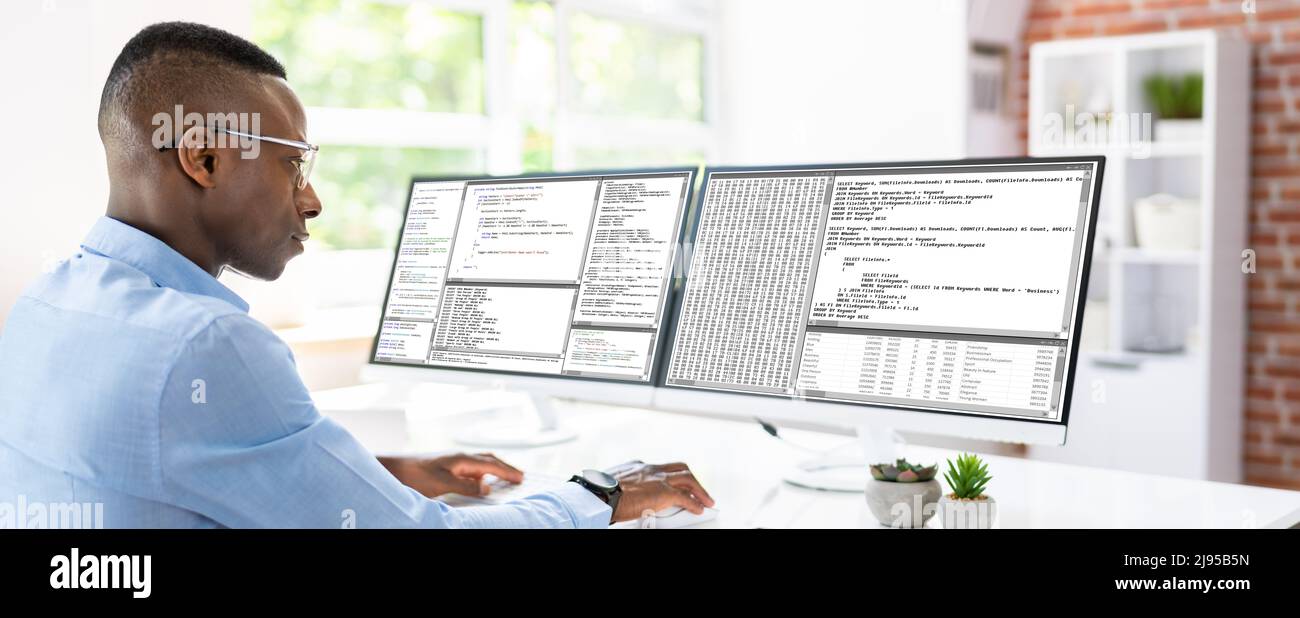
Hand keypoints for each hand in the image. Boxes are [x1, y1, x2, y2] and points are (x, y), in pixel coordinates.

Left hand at [380, 453, 523, 497]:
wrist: (394, 469)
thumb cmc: (415, 475)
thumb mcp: (442, 483)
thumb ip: (466, 486)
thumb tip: (487, 489)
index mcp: (462, 459)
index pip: (491, 465)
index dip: (507, 472)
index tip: (521, 478)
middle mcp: (460, 457)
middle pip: (489, 460)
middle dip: (505, 467)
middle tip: (520, 476)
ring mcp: (454, 461)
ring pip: (481, 463)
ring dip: (495, 469)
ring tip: (506, 477)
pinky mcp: (447, 467)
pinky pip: (471, 469)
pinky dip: (483, 474)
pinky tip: (481, 482)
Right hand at [608, 462, 714, 522]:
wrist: (602, 495)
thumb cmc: (601, 493)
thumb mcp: (613, 484)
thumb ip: (622, 486)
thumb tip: (620, 496)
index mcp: (638, 466)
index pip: (660, 467)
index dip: (671, 475)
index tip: (673, 481)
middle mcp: (651, 469)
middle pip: (680, 468)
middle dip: (691, 478)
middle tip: (698, 489)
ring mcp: (659, 479)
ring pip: (688, 479)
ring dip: (699, 490)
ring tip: (706, 500)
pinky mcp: (664, 492)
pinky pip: (685, 497)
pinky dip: (694, 503)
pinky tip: (699, 509)